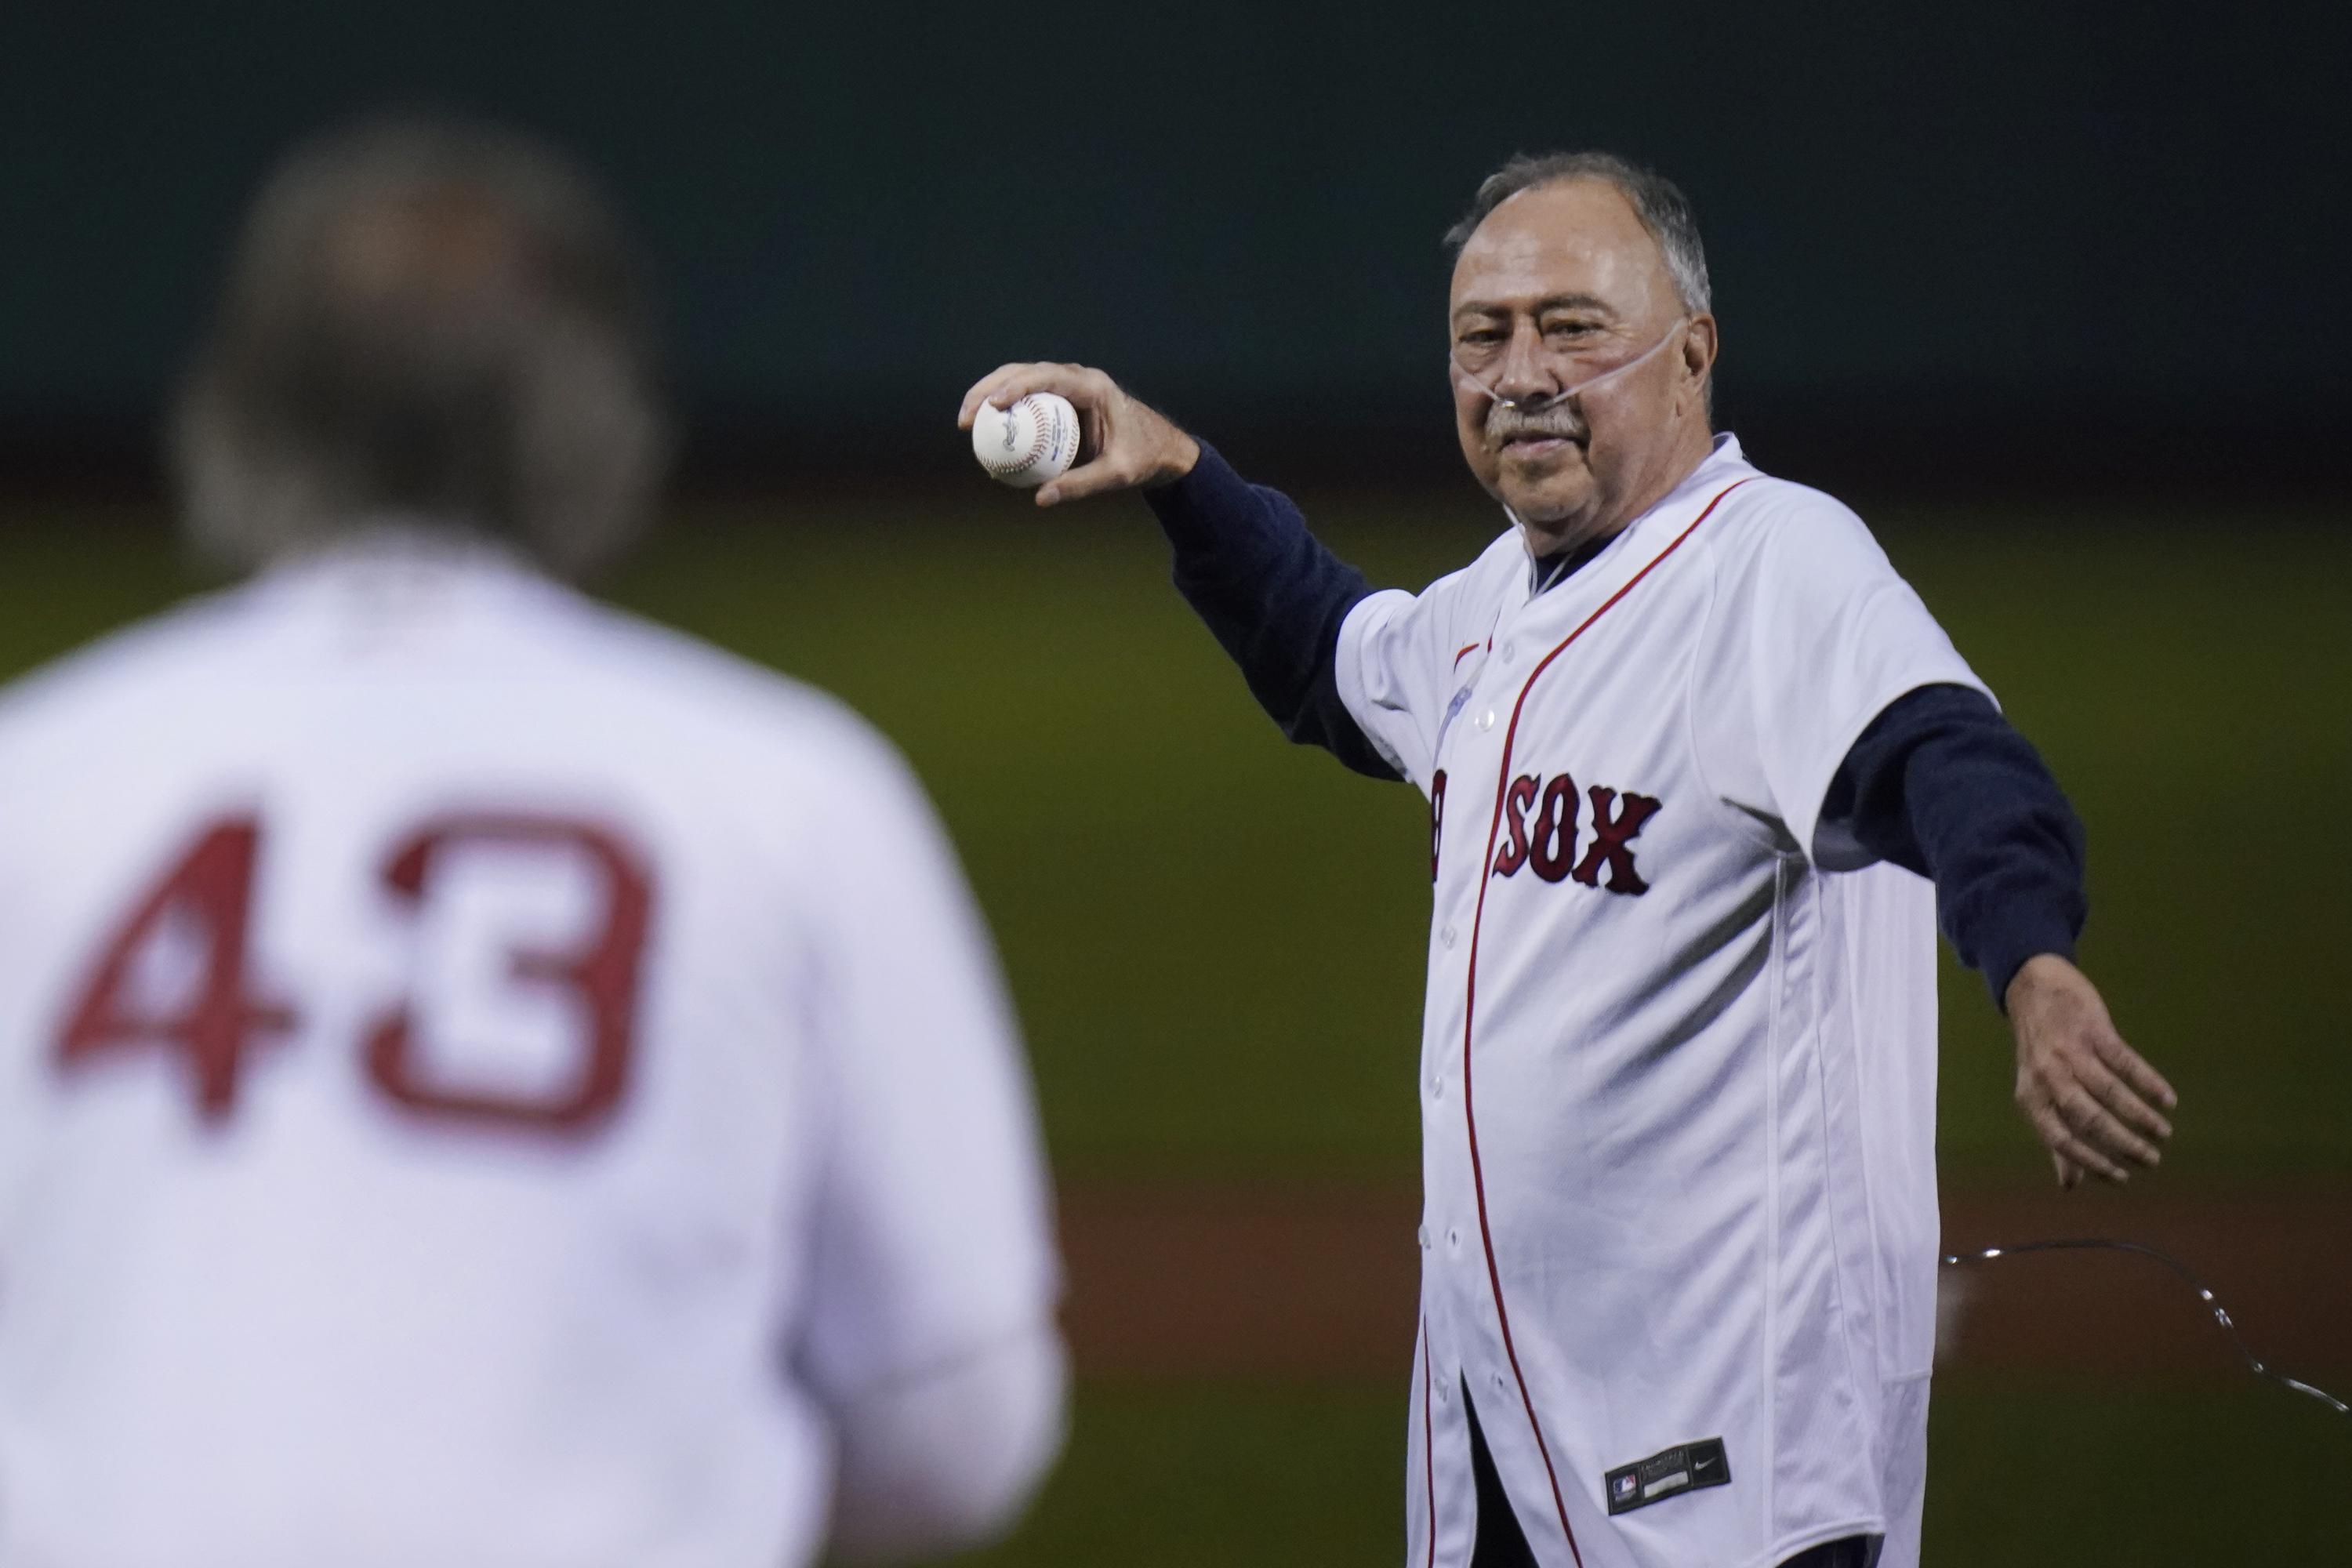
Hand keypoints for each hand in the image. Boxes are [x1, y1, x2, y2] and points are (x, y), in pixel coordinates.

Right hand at [957, 363, 1199, 505]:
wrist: (1161, 447)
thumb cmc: (1142, 458)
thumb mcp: (1116, 474)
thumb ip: (1080, 485)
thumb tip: (1040, 498)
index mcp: (1093, 387)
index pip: (1047, 377)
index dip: (1015, 386)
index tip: (991, 404)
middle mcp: (1079, 378)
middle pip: (1024, 372)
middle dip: (988, 388)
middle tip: (965, 418)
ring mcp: (1070, 384)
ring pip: (1021, 379)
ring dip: (990, 394)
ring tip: (966, 421)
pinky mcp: (1063, 396)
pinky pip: (1029, 398)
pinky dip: (1006, 410)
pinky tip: (987, 432)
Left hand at [2005, 954, 2177, 1187]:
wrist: (2033, 989)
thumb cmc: (2040, 1052)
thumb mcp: (2036, 1092)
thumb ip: (2055, 1136)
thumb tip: (2070, 1185)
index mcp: (2031, 1097)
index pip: (2059, 1138)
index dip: (2091, 1161)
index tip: (2122, 1178)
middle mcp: (2047, 1076)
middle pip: (2087, 1117)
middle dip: (2122, 1143)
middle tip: (2151, 1160)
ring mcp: (2070, 1051)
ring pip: (2109, 1091)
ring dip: (2139, 1115)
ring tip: (2163, 1134)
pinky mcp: (2093, 1030)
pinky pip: (2125, 1061)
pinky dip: (2148, 1082)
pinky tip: (2167, 1100)